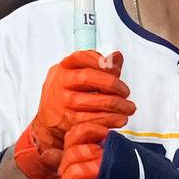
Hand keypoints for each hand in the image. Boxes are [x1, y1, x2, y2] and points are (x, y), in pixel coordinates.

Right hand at [13, 50, 133, 178]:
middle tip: (125, 91)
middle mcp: (61, 83)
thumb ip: (99, 65)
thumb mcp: (78, 74)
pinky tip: (119, 119)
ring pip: (92, 101)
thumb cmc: (67, 93)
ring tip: (128, 108)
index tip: (115, 70)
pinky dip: (109, 120)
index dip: (100, 61)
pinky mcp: (68, 121)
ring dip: (116, 106)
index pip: (81, 57)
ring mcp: (63, 103)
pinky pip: (92, 121)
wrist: (50, 118)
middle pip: (87, 78)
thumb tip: (116, 57)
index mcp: (64, 69)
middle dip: (112, 84)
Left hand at [52, 130, 178, 178]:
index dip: (68, 145)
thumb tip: (51, 155)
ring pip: (75, 169)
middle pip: (73, 152)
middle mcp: (109, 153)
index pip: (80, 133)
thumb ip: (81, 161)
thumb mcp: (109, 169)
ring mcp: (109, 169)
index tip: (69, 159)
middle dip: (63, 169)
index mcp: (111, 145)